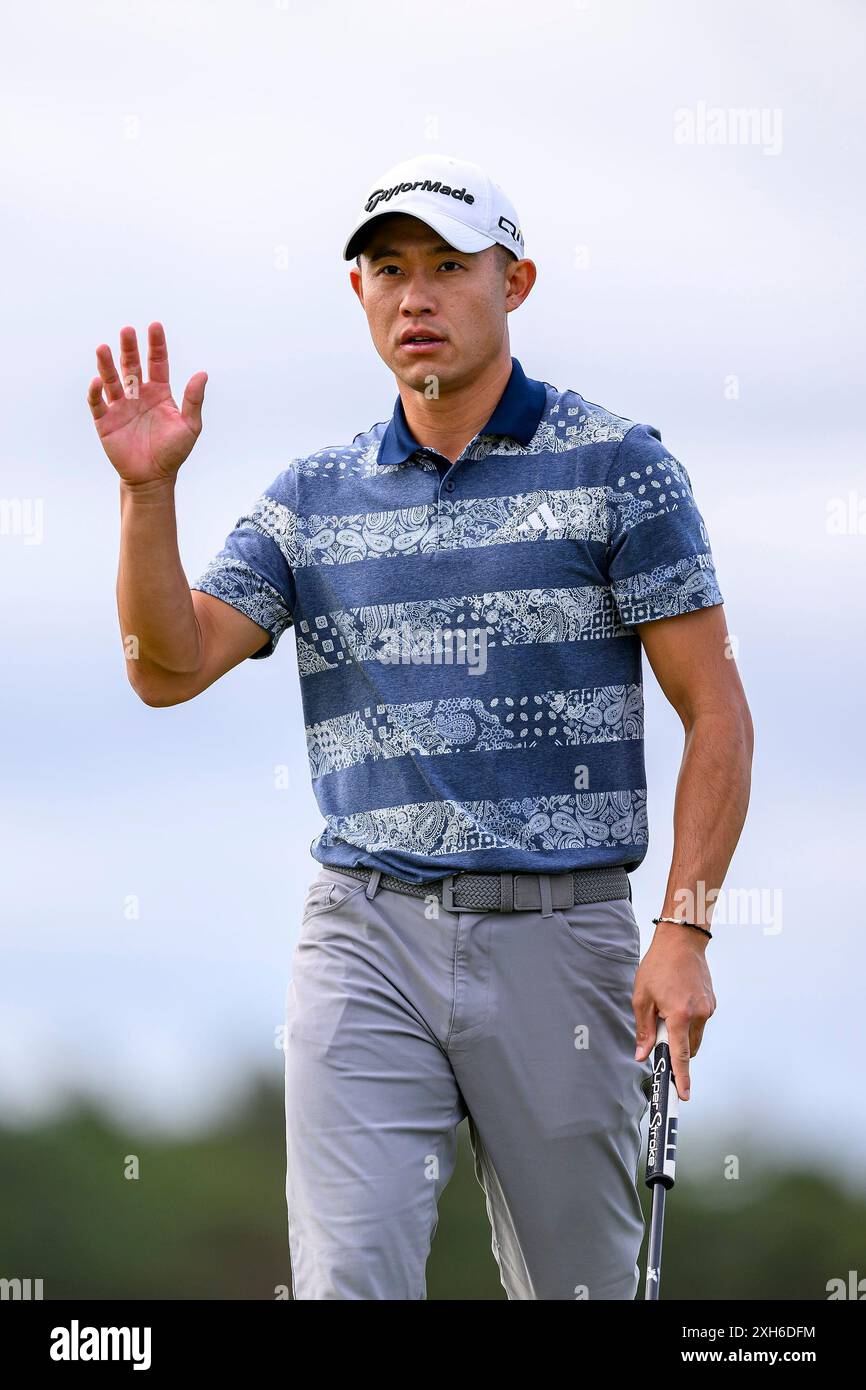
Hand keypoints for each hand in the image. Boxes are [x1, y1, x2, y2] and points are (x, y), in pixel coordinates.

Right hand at [87, 322, 206, 487]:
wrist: (153, 478)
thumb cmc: (173, 452)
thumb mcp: (189, 426)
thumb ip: (193, 400)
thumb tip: (202, 373)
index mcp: (159, 392)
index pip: (157, 362)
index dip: (156, 345)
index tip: (155, 326)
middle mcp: (138, 395)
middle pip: (131, 365)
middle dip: (129, 348)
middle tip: (127, 330)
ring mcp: (121, 406)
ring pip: (112, 380)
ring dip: (107, 364)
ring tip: (103, 347)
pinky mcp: (105, 420)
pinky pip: (98, 402)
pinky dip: (95, 391)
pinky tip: (97, 381)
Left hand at [632, 923, 715, 1099]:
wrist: (682, 941)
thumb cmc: (659, 965)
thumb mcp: (642, 997)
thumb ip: (644, 1029)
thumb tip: (642, 1053)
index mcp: (680, 1015)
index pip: (681, 1055)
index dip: (682, 1077)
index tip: (683, 1094)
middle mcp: (699, 1015)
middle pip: (689, 1048)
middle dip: (675, 1047)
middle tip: (659, 1030)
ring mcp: (708, 1008)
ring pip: (694, 1035)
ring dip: (681, 1032)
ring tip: (666, 1007)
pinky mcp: (712, 1003)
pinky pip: (699, 1021)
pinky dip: (688, 1020)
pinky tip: (676, 999)